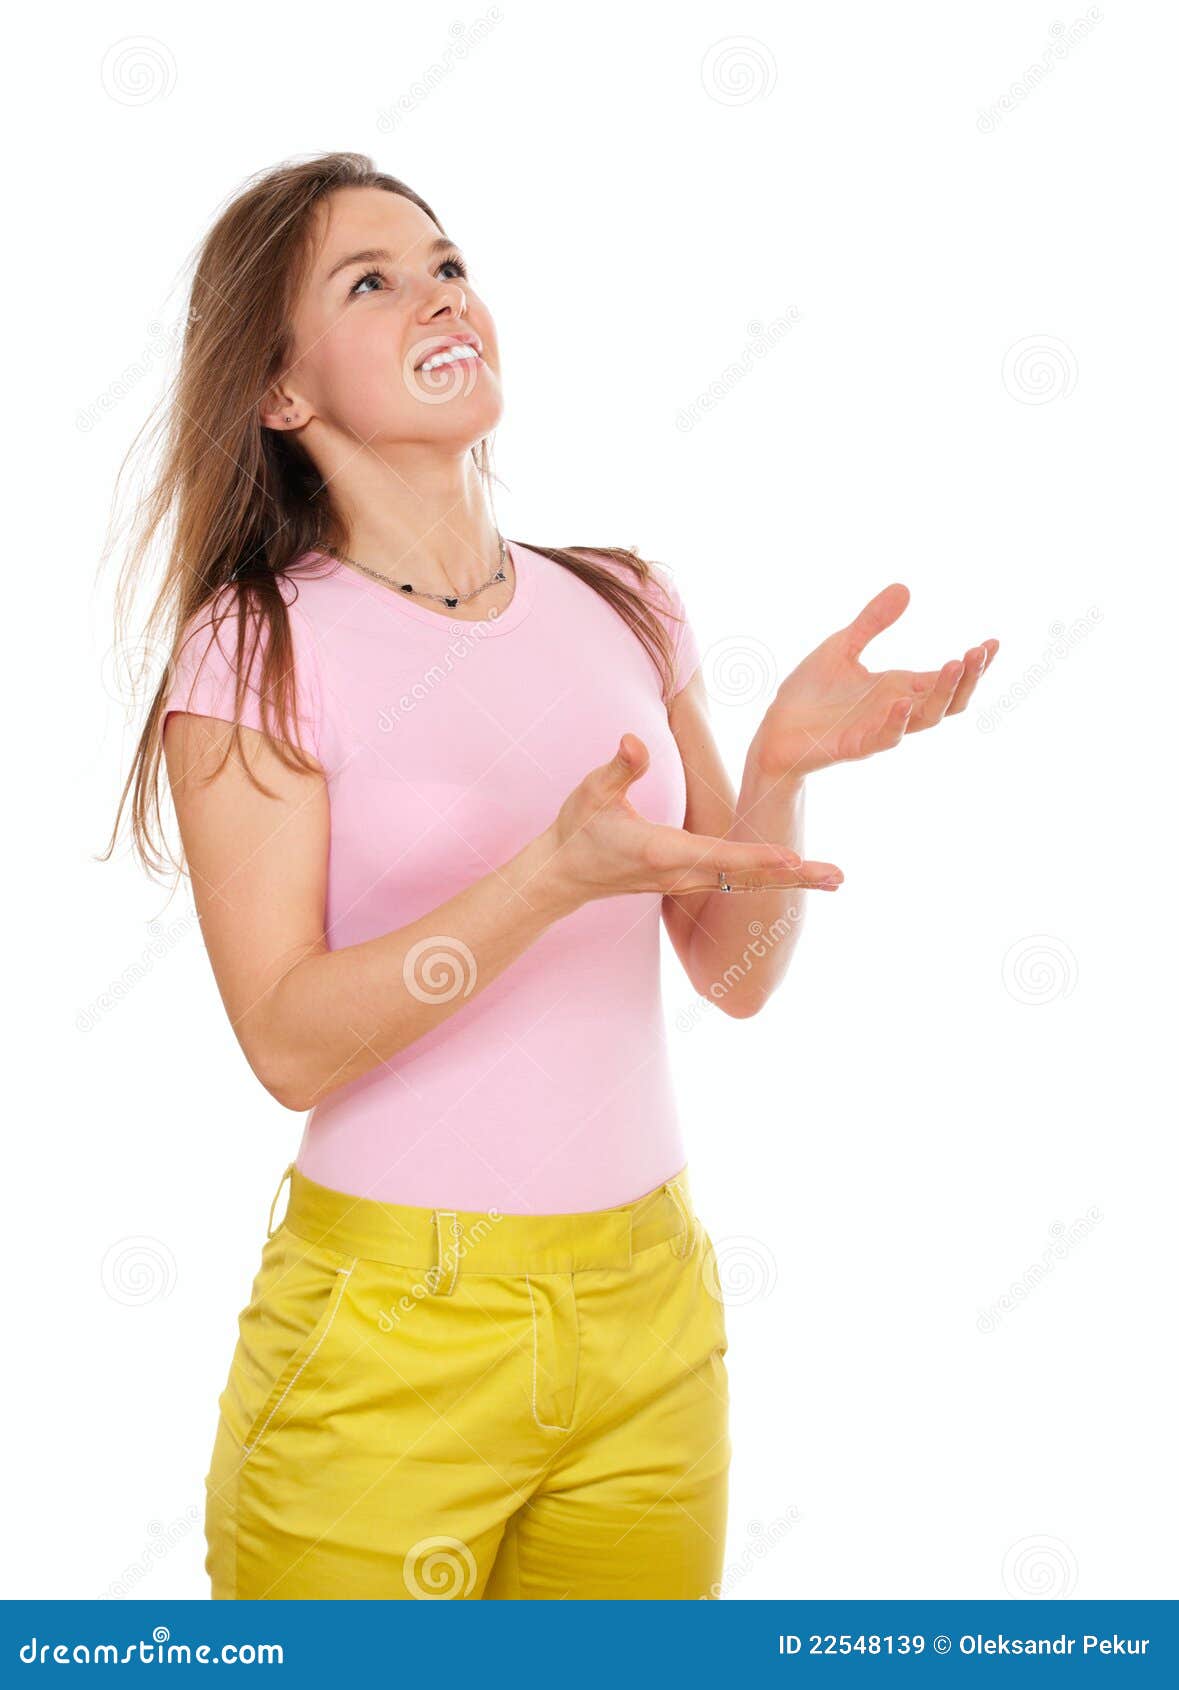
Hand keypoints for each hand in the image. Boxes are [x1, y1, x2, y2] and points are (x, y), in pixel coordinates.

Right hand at [540, 733, 843, 906]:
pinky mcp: (690, 882)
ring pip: (747, 884)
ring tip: (836, 880)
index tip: (791, 859)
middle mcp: (682, 874)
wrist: (564, 875)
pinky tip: (801, 877)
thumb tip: (633, 740)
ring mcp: (687, 882)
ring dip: (791, 882)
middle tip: (838, 878)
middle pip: (746, 878)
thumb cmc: (578, 830)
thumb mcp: (591, 793)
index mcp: (663, 852)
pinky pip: (737, 884)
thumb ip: (620, 768)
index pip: (718, 856)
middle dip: (793, 877)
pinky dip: (770, 881)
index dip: (756, 857)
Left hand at [750, 583, 998, 779]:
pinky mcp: (855, 745)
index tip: (993, 642)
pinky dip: (895, 722)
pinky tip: (901, 702)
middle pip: (948, 701)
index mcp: (899, 688)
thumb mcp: (842, 646)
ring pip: (925, 719)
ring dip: (943, 694)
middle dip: (968, 678)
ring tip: (955, 664)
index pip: (947, 678)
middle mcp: (896, 710)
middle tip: (978, 651)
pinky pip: (884, 737)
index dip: (973, 664)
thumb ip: (872, 622)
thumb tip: (905, 588)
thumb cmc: (810, 694)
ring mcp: (879, 729)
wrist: (774, 730)